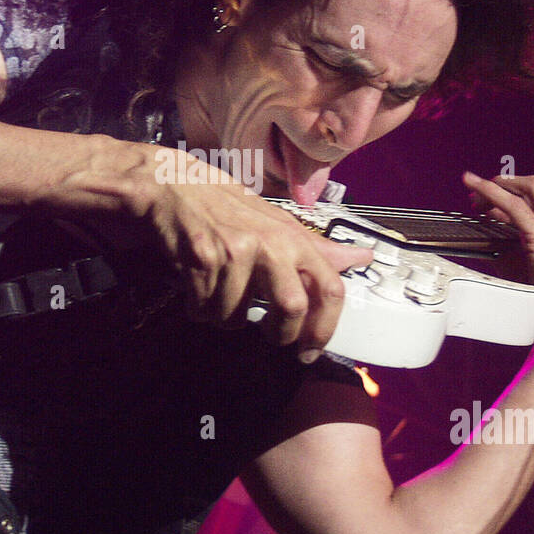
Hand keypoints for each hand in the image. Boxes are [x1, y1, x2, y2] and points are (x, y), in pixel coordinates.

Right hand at [141, 148, 372, 359]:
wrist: (171, 183)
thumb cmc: (225, 205)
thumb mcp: (276, 223)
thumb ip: (317, 248)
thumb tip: (363, 257)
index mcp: (293, 237)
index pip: (330, 288)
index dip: (325, 328)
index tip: (311, 349)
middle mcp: (269, 242)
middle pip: (292, 308)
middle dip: (279, 334)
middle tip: (267, 334)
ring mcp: (235, 249)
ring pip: (237, 317)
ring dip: (224, 316)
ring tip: (218, 294)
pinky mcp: (202, 257)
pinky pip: (204, 309)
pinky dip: (198, 308)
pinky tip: (196, 286)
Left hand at [462, 170, 533, 352]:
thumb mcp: (523, 269)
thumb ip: (508, 252)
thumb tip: (487, 242)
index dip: (513, 190)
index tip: (490, 195)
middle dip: (506, 181)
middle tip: (479, 188)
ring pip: (527, 191)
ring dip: (497, 186)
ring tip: (474, 189)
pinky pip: (516, 208)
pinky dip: (496, 194)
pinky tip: (481, 191)